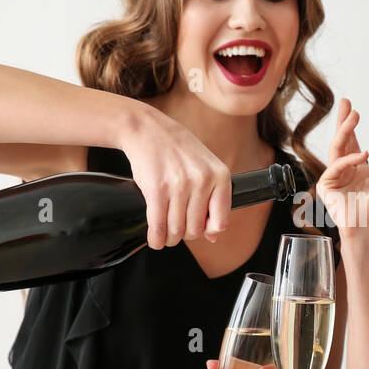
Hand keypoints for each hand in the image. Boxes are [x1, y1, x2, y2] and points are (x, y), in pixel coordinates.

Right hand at [119, 103, 230, 249]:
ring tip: (166, 234)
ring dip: (170, 239)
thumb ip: (213, 199)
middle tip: (177, 230)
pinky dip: (156, 239)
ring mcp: (179, 186)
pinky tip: (155, 238)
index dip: (208, 231)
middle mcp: (202, 181)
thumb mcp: (205, 167)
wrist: (148, 129)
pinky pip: (158, 226)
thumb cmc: (177, 148)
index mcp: (220, 176)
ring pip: (177, 230)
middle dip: (185, 235)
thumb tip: (214, 235)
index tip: (199, 229)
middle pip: (196, 229)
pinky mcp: (157, 190)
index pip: (220, 222)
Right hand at [315, 97, 368, 240]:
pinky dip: (349, 159)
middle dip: (342, 121)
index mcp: (358, 170)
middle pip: (340, 141)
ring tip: (353, 117)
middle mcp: (345, 172)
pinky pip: (335, 166)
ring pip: (336, 149)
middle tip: (347, 103)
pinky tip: (363, 155)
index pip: (352, 142)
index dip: (350, 126)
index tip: (351, 108)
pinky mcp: (326, 187)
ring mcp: (334, 178)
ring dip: (344, 131)